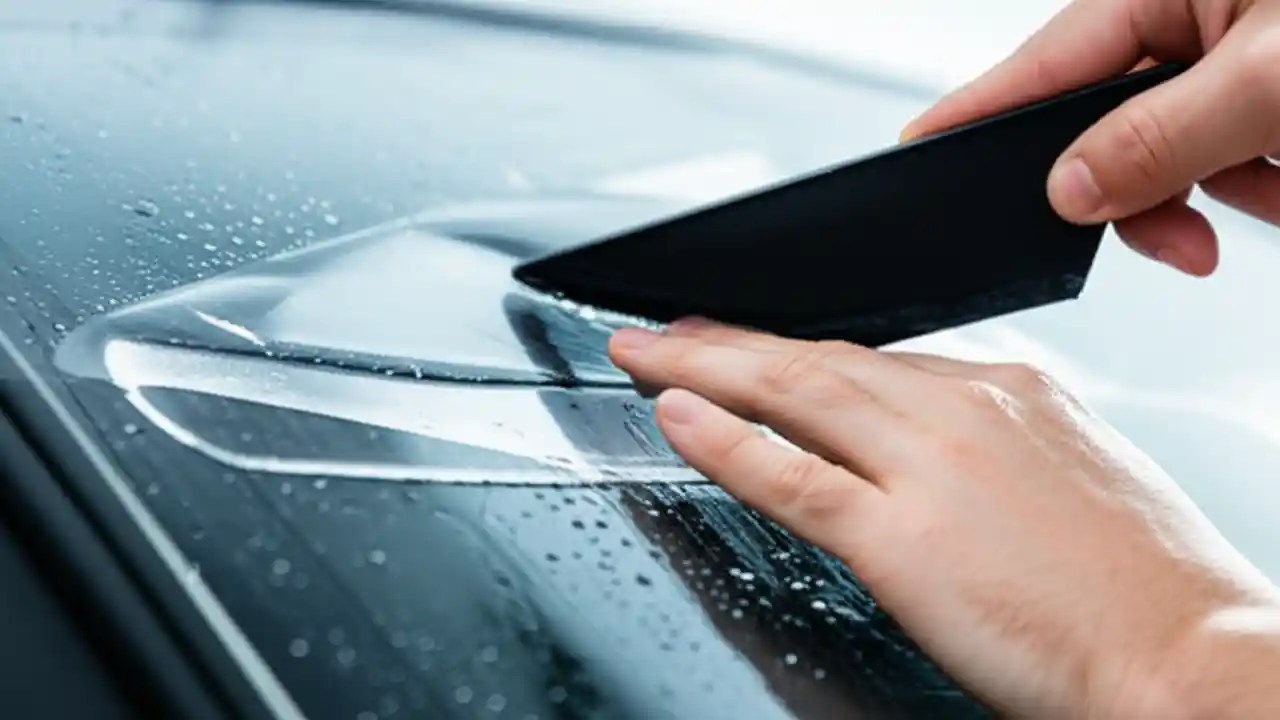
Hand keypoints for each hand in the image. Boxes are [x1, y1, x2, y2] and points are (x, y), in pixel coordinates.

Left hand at [610, 319, 1279, 717]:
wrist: (1195, 660)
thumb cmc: (1147, 591)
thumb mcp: (1075, 483)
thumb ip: (995, 453)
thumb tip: (934, 456)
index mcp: (1011, 394)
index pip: (876, 362)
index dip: (798, 352)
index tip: (751, 344)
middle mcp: (965, 412)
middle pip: (820, 362)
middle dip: (731, 342)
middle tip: (668, 331)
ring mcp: (930, 468)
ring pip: (793, 397)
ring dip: (706, 368)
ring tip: (646, 355)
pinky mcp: (903, 538)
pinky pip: (792, 477)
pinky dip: (725, 441)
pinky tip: (676, 416)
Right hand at [901, 0, 1279, 276]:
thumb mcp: (1267, 81)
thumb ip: (1159, 139)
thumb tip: (1069, 190)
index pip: (1044, 64)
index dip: (976, 113)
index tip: (915, 147)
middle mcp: (1190, 17)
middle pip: (1105, 123)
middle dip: (1138, 189)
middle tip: (1175, 239)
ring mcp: (1232, 54)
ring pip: (1167, 151)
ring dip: (1210, 193)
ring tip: (1268, 193)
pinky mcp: (1267, 92)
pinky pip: (1225, 155)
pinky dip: (1253, 186)